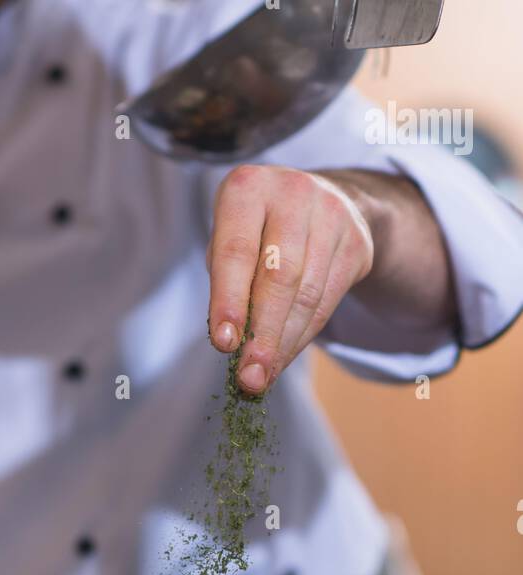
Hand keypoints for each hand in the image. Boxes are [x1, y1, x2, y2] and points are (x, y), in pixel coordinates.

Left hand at [207, 164, 373, 391]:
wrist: (323, 200)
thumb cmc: (258, 230)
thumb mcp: (231, 239)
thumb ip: (226, 283)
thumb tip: (234, 345)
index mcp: (248, 188)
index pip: (237, 251)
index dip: (229, 301)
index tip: (224, 344)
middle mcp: (293, 194)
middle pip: (280, 277)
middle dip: (263, 334)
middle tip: (249, 378)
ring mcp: (332, 215)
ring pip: (307, 296)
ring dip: (284, 344)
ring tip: (263, 376)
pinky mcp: (357, 243)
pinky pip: (327, 302)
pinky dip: (303, 337)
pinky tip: (284, 358)